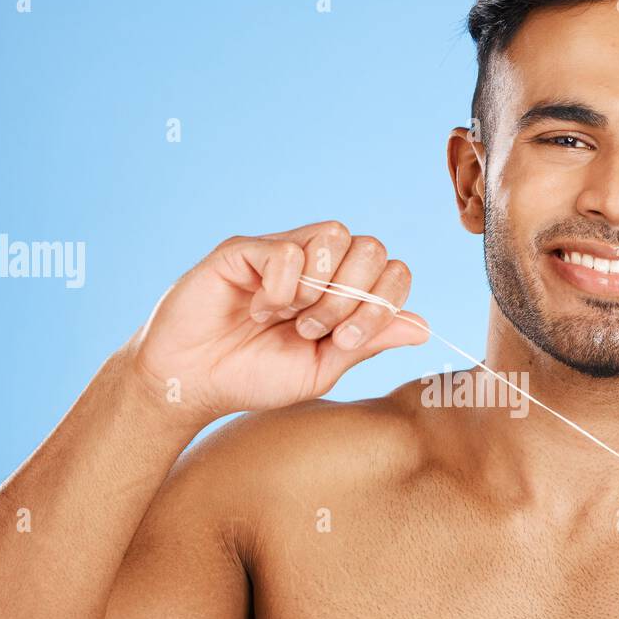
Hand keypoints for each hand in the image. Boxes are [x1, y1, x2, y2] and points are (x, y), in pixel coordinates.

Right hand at [124, 221, 428, 425]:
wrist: (193, 383)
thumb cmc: (254, 377)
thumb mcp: (322, 368)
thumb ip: (369, 343)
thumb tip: (424, 327)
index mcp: (341, 291)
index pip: (391, 270)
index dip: (382, 304)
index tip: (348, 342)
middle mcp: (316, 265)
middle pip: (371, 247)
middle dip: (354, 298)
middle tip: (317, 332)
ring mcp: (282, 253)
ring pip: (336, 235)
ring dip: (322, 288)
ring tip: (291, 319)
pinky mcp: (246, 250)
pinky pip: (289, 250)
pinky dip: (282, 287)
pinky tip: (259, 309)